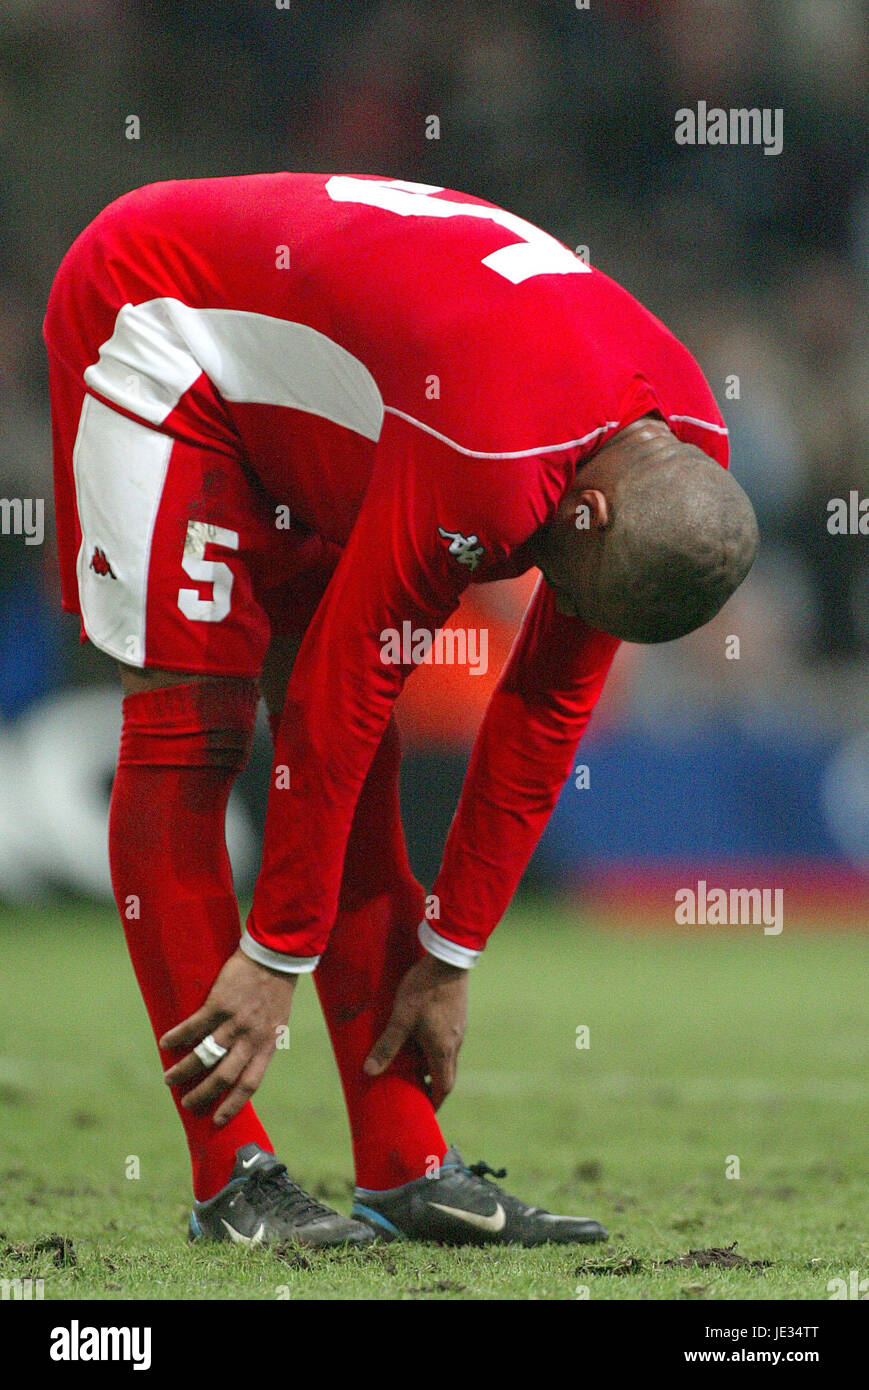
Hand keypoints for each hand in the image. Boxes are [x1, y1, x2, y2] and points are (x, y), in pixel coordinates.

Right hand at [160, 948, 296, 1125]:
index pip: (250, 1084)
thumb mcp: (277, 1021)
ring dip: (184, 1070)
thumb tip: (244, 1059)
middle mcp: (251, 1038)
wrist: (276, 955)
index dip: (233, 1104)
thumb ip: (261, 1041)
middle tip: (186, 1103)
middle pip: (224, 1076)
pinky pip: (194, 1027)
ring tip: (169, 1078)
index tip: (217, 1120)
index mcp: (267, 1045)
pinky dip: (178, 1037)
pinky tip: (165, 1043)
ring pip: (205, 1055)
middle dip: (202, 1094)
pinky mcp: (220, 1003)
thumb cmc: (276, 988)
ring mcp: (235, 1021)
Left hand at [364, 954, 467, 1108]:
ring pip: (448, 1056)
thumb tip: (369, 1071)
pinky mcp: (457, 1015)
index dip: (434, 1101)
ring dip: (433, 1066)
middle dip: (432, 1086)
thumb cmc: (424, 990)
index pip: (443, 1087)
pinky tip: (420, 1037)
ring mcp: (458, 1028)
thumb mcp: (401, 1018)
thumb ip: (387, 1045)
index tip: (424, 1110)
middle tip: (415, 1091)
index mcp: (442, 1050)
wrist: (448, 961)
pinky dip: (436, 1049)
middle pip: (447, 1074)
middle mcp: (455, 1043)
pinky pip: (448, 1041)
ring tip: (412, 1065)